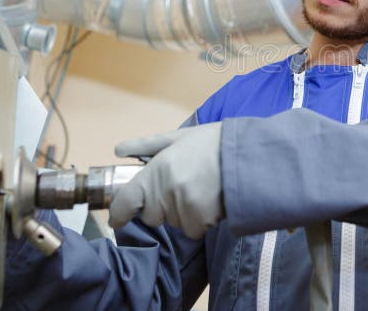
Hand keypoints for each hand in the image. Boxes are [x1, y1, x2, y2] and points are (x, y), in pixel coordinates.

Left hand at [108, 122, 224, 238]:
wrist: (249, 154)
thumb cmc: (212, 143)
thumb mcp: (179, 137)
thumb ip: (146, 145)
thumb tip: (118, 150)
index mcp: (156, 170)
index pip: (125, 202)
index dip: (119, 213)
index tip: (120, 217)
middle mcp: (166, 192)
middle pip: (151, 216)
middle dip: (161, 207)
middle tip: (179, 189)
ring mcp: (184, 208)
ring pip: (174, 223)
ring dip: (183, 214)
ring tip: (201, 192)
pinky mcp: (202, 220)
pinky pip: (192, 230)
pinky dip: (199, 221)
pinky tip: (211, 203)